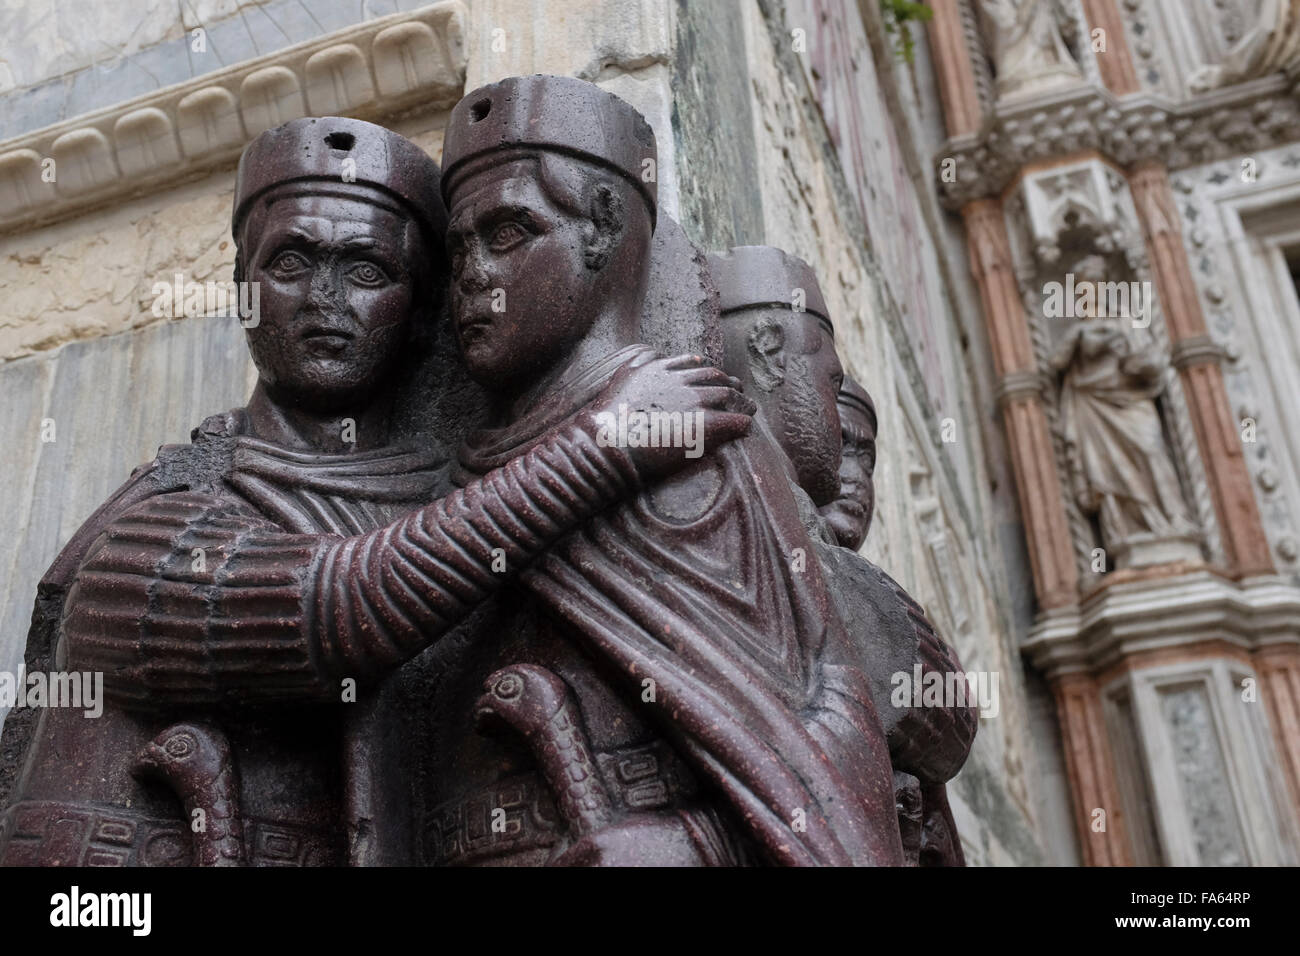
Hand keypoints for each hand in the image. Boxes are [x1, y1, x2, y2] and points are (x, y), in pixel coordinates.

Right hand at [585, 353, 755, 482]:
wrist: (607, 443)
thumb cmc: (606, 418)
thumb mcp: (620, 376)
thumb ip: (639, 361)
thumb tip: (653, 353)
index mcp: (662, 369)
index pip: (695, 364)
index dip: (708, 373)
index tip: (715, 379)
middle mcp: (681, 381)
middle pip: (716, 378)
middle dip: (729, 384)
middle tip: (738, 393)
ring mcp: (695, 401)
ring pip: (729, 397)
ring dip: (742, 403)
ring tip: (749, 409)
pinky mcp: (705, 425)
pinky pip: (736, 422)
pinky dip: (744, 424)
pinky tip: (746, 429)